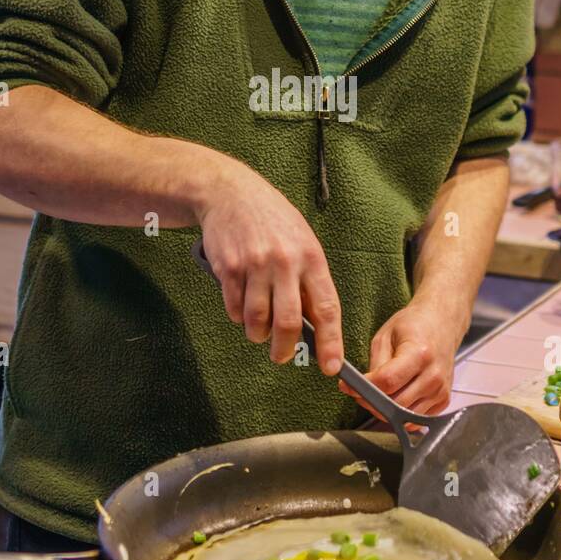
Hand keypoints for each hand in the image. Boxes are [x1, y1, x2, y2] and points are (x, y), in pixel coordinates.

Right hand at [196, 155, 343, 374]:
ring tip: (260, 331)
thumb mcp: (301, 241)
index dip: (330, 342)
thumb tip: (314, 325)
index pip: (326, 308)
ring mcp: (255, 265)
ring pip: (258, 321)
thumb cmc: (272, 221)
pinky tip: (242, 307)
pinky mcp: (228, 268)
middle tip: (282, 356)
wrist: (230, 193)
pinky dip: (239, 317)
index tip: (332, 366)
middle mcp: (284, 262)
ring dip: (258, 335)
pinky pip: (235, 309)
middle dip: (285, 350)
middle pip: (289, 323)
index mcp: (311, 257)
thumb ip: (308, 280)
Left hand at [343, 298, 457, 420]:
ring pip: (405, 416)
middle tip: (360, 393)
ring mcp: (441, 390)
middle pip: (396, 403)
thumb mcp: (386, 336)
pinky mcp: (443, 400)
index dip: (364, 388)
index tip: (348, 386)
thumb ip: (375, 365)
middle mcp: (433, 375)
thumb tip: (360, 388)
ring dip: (386, 411)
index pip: (387, 382)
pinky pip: (416, 419)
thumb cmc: (413, 326)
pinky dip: (401, 415)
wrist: (442, 322)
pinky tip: (395, 398)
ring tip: (377, 395)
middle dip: (372, 402)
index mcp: (419, 354)